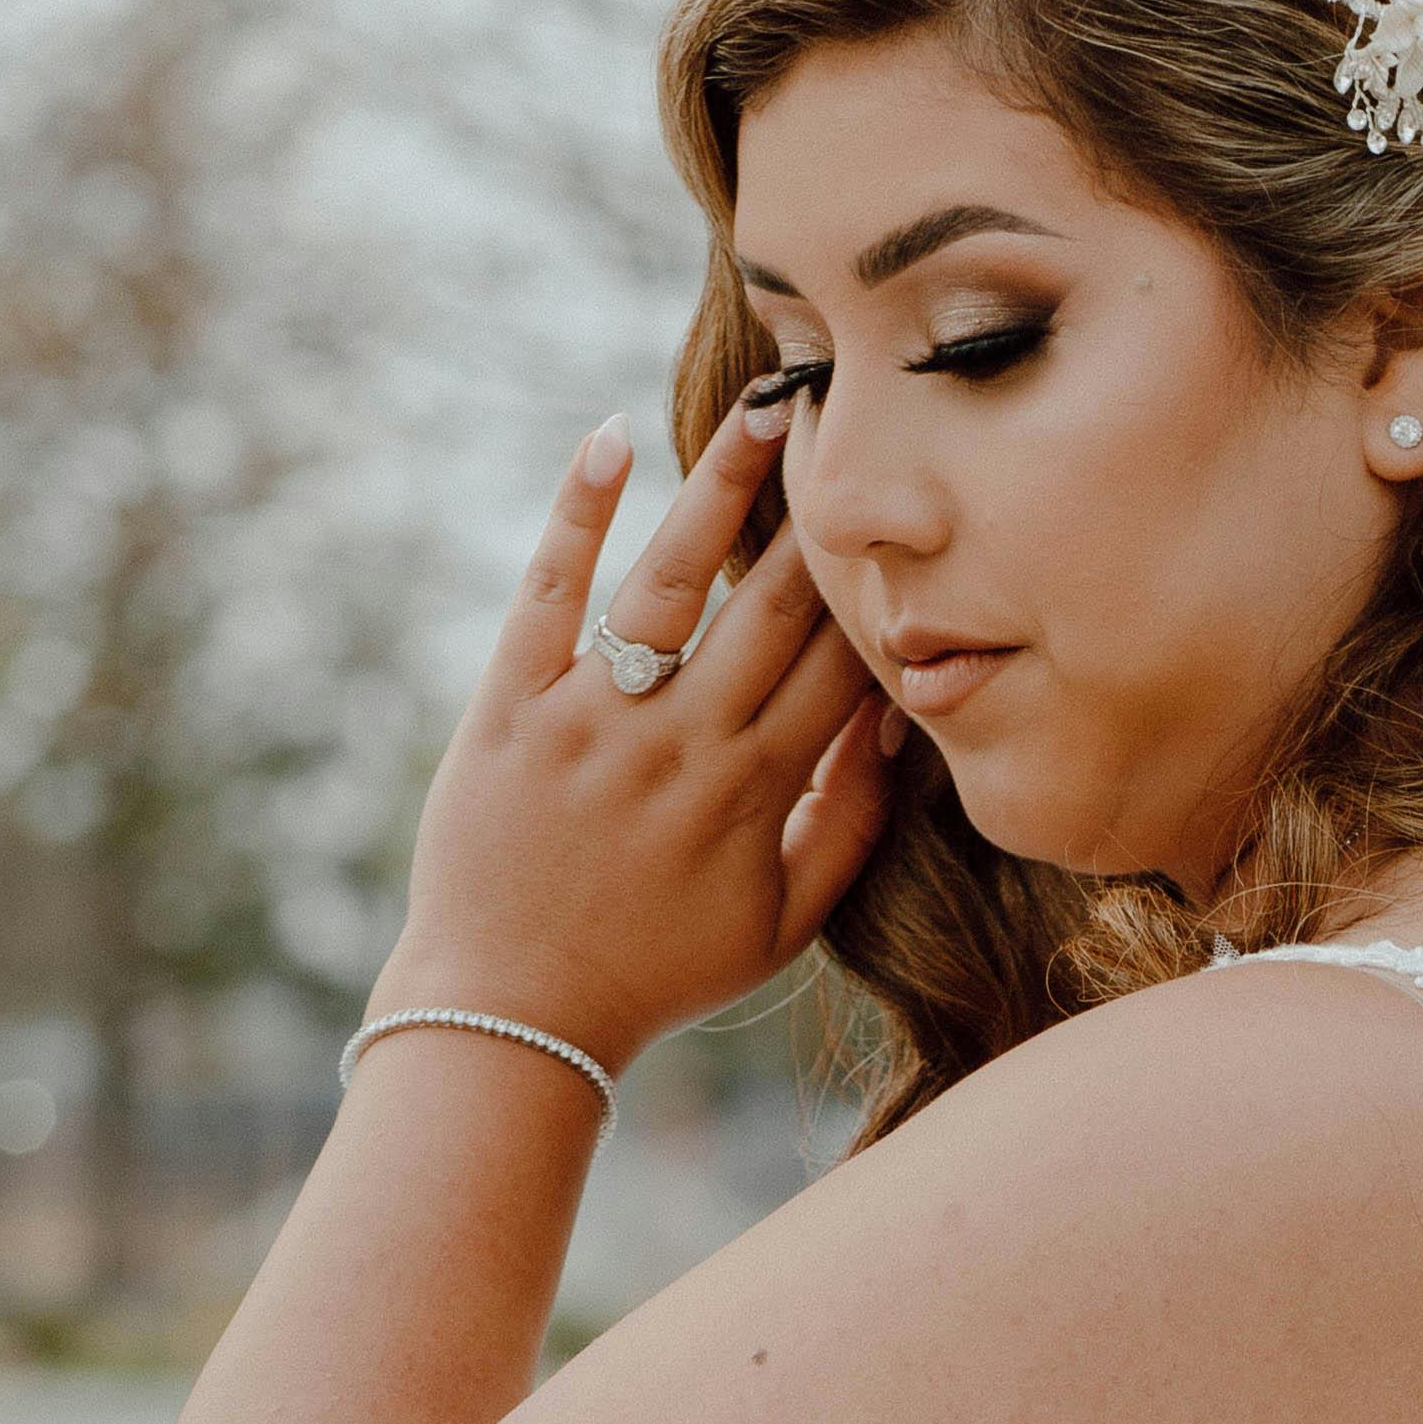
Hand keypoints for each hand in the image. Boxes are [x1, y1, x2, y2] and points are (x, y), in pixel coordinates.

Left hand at [376, 400, 891, 1070]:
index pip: (842, 668)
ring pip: (674, 578)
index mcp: (755, 793)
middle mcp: (681, 745)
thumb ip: (849, 830)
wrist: (514, 1012)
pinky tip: (611, 438)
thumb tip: (894, 730)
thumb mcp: (780, 929)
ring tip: (764, 411)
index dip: (879, 596)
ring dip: (722, 487)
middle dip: (822, 519)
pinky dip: (579, 510)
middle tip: (856, 431)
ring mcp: (593, 719)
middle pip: (774, 606)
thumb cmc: (656, 973)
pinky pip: (549, 589)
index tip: (910, 531)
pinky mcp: (512, 705)